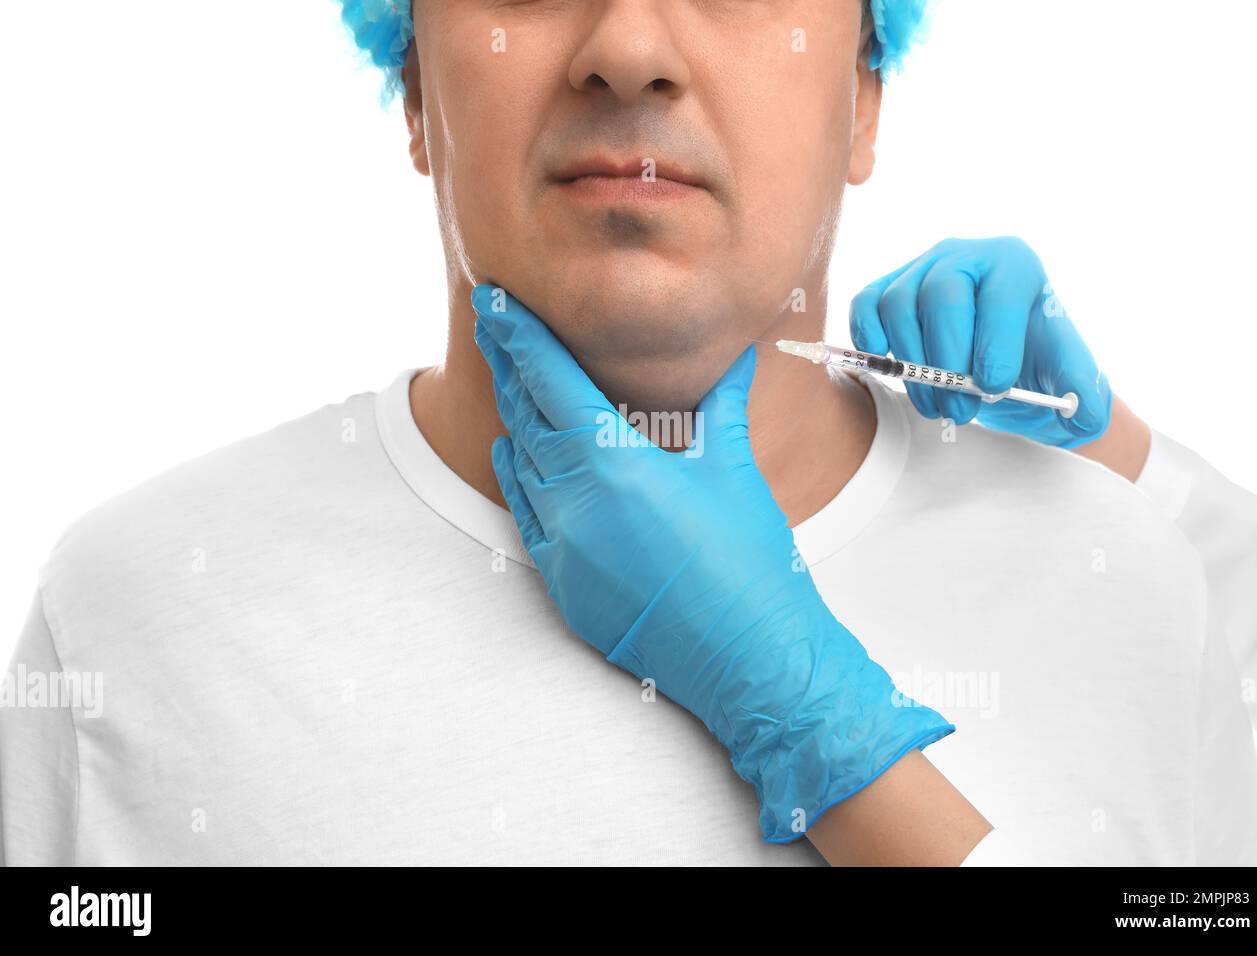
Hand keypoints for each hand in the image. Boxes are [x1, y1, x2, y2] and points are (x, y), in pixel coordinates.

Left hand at [471, 284, 953, 841]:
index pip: (551, 381)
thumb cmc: (749, 562)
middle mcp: (576, 502)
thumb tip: (739, 355)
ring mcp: (564, 547)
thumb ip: (722, 405)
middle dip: (509, 367)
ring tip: (508, 379)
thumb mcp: (733, 470)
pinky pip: (525, 517)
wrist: (748, 657)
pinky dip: (517, 478)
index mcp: (616, 464)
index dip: (521, 337)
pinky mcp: (564, 585)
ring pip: (521, 466)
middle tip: (493, 325)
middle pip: (526, 417)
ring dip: (513, 418)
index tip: (495, 302)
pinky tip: (513, 455)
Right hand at [850, 236, 1111, 448]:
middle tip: (962, 409)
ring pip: (898, 306)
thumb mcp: (1073, 383)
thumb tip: (1078, 413)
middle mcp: (964, 254)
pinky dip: (871, 340)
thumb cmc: (1037, 366)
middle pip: (940, 295)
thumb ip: (1087, 399)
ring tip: (940, 406)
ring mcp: (919, 268)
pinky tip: (896, 371)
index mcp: (1015, 263)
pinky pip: (865, 306)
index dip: (993, 345)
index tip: (993, 387)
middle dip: (947, 361)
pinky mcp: (886, 289)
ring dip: (913, 368)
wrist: (1006, 364)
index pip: (997, 295)